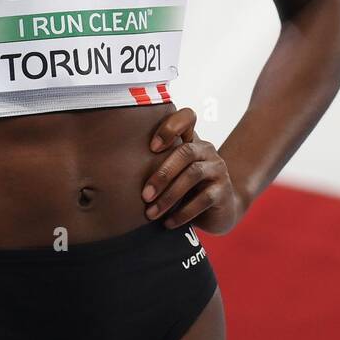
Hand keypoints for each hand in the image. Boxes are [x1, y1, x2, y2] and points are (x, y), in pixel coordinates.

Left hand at [142, 107, 243, 234]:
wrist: (220, 209)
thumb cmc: (187, 188)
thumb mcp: (173, 172)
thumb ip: (156, 163)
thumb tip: (117, 169)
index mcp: (192, 140)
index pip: (187, 117)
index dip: (170, 127)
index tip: (151, 147)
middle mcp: (206, 149)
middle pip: (184, 152)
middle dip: (161, 174)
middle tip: (144, 195)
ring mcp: (217, 169)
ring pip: (192, 175)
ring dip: (169, 196)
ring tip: (152, 213)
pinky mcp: (222, 191)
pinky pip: (203, 199)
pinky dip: (183, 213)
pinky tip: (168, 223)